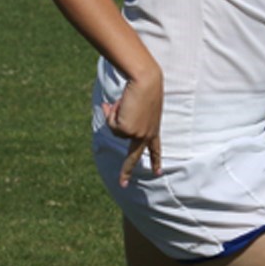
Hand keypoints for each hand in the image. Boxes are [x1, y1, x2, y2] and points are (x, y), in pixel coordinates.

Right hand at [100, 71, 162, 186]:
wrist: (146, 81)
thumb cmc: (145, 87)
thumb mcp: (137, 106)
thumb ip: (123, 115)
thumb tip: (106, 110)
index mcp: (154, 129)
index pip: (156, 148)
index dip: (156, 160)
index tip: (158, 172)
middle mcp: (146, 134)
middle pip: (133, 157)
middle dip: (126, 171)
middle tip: (122, 185)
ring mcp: (137, 134)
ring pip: (115, 129)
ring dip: (115, 114)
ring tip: (125, 102)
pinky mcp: (128, 129)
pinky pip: (111, 123)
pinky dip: (112, 113)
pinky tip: (122, 103)